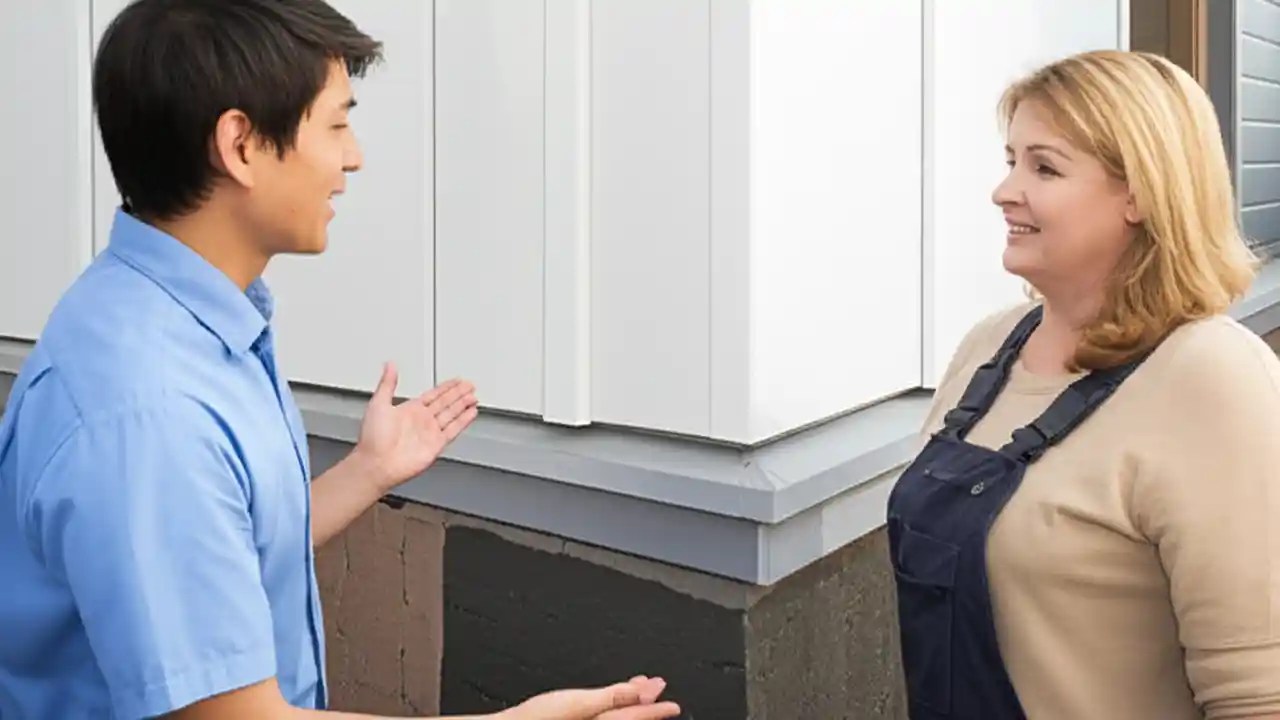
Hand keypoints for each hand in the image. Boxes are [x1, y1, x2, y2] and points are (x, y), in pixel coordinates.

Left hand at [352, 362, 477, 492]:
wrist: (377, 463)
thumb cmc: (373, 438)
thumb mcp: (378, 403)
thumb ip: (387, 384)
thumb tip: (389, 365)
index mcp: (410, 409)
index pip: (433, 395)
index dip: (446, 387)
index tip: (456, 380)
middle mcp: (422, 420)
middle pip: (446, 403)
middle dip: (459, 394)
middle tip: (470, 385)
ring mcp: (430, 432)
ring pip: (452, 414)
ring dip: (463, 405)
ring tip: (474, 397)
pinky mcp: (436, 445)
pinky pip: (454, 430)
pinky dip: (464, 421)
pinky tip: (472, 413)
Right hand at [498, 676, 680, 719]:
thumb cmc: (535, 719)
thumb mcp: (576, 702)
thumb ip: (611, 696)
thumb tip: (641, 691)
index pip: (636, 716)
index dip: (656, 709)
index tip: (671, 703)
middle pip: (628, 717)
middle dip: (644, 703)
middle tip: (657, 690)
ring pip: (615, 717)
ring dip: (630, 704)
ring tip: (640, 692)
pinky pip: (602, 718)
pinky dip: (612, 708)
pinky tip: (613, 704)